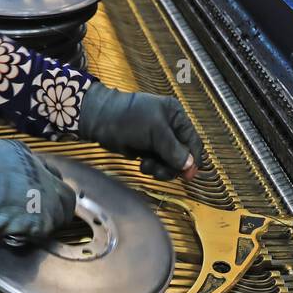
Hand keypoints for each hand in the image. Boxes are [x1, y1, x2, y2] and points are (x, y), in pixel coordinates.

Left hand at [77, 83, 203, 180]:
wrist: (99, 120)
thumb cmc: (128, 119)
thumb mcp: (154, 131)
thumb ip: (173, 149)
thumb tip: (190, 166)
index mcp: (176, 116)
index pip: (193, 141)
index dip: (193, 159)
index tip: (188, 176)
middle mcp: (170, 128)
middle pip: (183, 156)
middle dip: (172, 166)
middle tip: (159, 171)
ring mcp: (158, 140)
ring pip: (170, 163)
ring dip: (161, 169)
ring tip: (146, 165)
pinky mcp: (147, 150)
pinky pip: (158, 165)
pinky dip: (152, 168)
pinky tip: (142, 164)